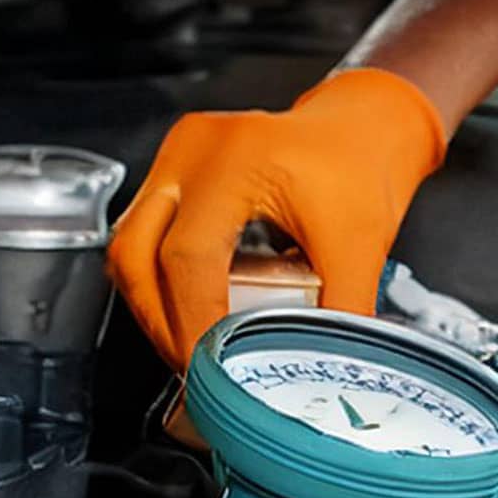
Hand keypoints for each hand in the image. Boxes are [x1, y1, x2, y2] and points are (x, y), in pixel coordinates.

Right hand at [106, 68, 446, 365]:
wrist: (366, 126)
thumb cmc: (363, 167)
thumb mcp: (361, 244)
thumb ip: (340, 314)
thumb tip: (319, 371)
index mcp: (240, 158)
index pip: (190, 257)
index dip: (192, 323)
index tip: (207, 369)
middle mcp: (197, 150)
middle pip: (138, 252)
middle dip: (159, 324)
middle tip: (192, 368)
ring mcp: (179, 156)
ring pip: (131, 243)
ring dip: (153, 304)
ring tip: (190, 346)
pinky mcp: (176, 169)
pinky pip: (144, 231)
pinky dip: (160, 279)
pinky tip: (190, 309)